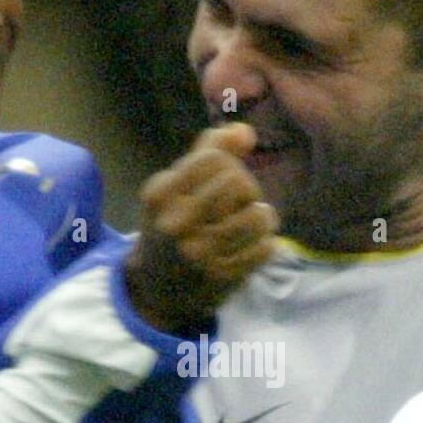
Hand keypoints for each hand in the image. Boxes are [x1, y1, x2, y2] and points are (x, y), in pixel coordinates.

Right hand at [124, 124, 278, 332]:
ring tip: (251, 223)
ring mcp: (198, 253)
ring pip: (256, 215)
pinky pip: (264, 247)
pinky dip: (264, 244)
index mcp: (160, 195)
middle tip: (239, 205)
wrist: (157, 290)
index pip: (213, 158)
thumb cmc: (173, 226)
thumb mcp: (175, 186)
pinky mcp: (221, 277)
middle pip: (236, 182)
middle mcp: (175, 223)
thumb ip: (209, 150)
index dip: (229, 164)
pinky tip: (252, 246)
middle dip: (246, 190)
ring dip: (261, 217)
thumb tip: (245, 132)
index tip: (224, 179)